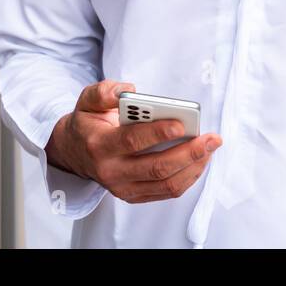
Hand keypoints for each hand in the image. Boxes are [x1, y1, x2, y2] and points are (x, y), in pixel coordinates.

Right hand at [46, 79, 221, 204]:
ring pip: (166, 183)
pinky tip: (200, 160)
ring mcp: (123, 188)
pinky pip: (167, 191)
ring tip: (210, 147)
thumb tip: (129, 90)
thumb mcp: (87, 100)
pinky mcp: (133, 196)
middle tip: (211, 138)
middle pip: (156, 167)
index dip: (158, 133)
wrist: (74, 152)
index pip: (132, 141)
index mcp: (100, 144)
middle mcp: (111, 171)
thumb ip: (104, 91)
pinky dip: (188, 177)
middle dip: (188, 153)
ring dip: (194, 167)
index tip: (182, 124)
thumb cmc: (88, 122)